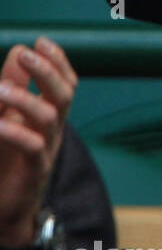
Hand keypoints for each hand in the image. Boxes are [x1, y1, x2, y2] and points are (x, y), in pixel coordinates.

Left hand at [0, 40, 76, 249]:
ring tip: (1, 89)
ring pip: (50, 117)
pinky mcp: (35, 170)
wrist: (9, 207)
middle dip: (47, 70)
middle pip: (65, 93)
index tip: (41, 42)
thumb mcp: (9, 117)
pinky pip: (33, 147)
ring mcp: (48, 148)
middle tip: (26, 54)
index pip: (66, 80)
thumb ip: (14, 88)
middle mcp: (54, 128)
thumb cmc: (8, 159)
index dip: (57, 60)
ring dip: (26, 99)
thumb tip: (16, 52)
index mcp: (51, 113)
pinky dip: (16, 132)